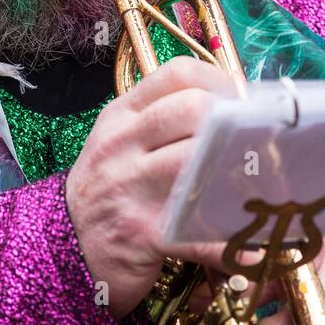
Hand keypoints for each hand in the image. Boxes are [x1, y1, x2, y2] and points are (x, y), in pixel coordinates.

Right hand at [65, 58, 237, 318]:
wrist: (65, 250)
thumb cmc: (105, 191)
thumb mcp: (118, 144)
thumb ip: (160, 122)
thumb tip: (231, 110)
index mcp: (122, 116)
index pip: (175, 75)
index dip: (219, 81)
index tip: (241, 101)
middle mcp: (123, 145)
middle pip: (192, 110)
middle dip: (233, 122)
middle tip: (255, 141)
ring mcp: (131, 189)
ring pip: (196, 162)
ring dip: (238, 172)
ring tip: (260, 181)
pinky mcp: (144, 234)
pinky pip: (196, 233)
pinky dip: (230, 243)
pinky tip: (251, 246)